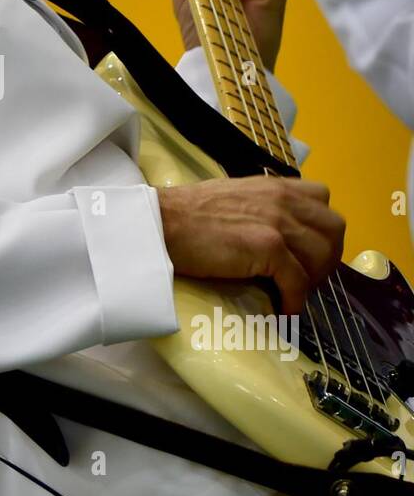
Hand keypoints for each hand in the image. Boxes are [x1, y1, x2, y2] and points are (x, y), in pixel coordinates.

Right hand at [157, 176, 344, 315]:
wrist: (161, 222)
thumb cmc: (187, 214)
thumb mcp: (236, 198)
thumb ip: (262, 208)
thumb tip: (276, 237)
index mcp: (276, 186)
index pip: (323, 200)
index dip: (320, 230)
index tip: (306, 252)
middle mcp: (283, 199)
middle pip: (333, 230)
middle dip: (326, 258)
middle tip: (304, 278)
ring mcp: (277, 221)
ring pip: (322, 256)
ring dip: (312, 281)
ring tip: (291, 294)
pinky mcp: (267, 246)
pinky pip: (297, 281)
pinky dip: (293, 300)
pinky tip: (281, 309)